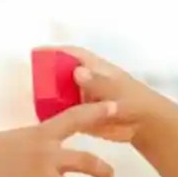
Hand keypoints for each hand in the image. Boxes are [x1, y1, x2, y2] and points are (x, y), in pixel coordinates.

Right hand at [0, 101, 116, 176]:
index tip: (117, 107)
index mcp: (40, 134)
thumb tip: (44, 148)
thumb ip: (34, 143)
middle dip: (103, 170)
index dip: (98, 112)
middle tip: (110, 176)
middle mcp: (47, 155)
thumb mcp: (13, 139)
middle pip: (87, 162)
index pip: (75, 119)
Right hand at [36, 46, 171, 143]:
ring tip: (34, 101)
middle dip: (47, 76)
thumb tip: (77, 72)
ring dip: (49, 96)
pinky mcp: (84, 117)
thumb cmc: (135, 103)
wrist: (146, 126)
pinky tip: (44, 119)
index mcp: (97, 69)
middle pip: (62, 74)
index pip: (73, 55)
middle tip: (31, 82)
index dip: (56, 51)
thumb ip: (98, 83)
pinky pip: (66, 113)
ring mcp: (85, 99)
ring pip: (62, 94)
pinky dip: (56, 114)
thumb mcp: (117, 92)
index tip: (38, 51)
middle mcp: (88, 82)